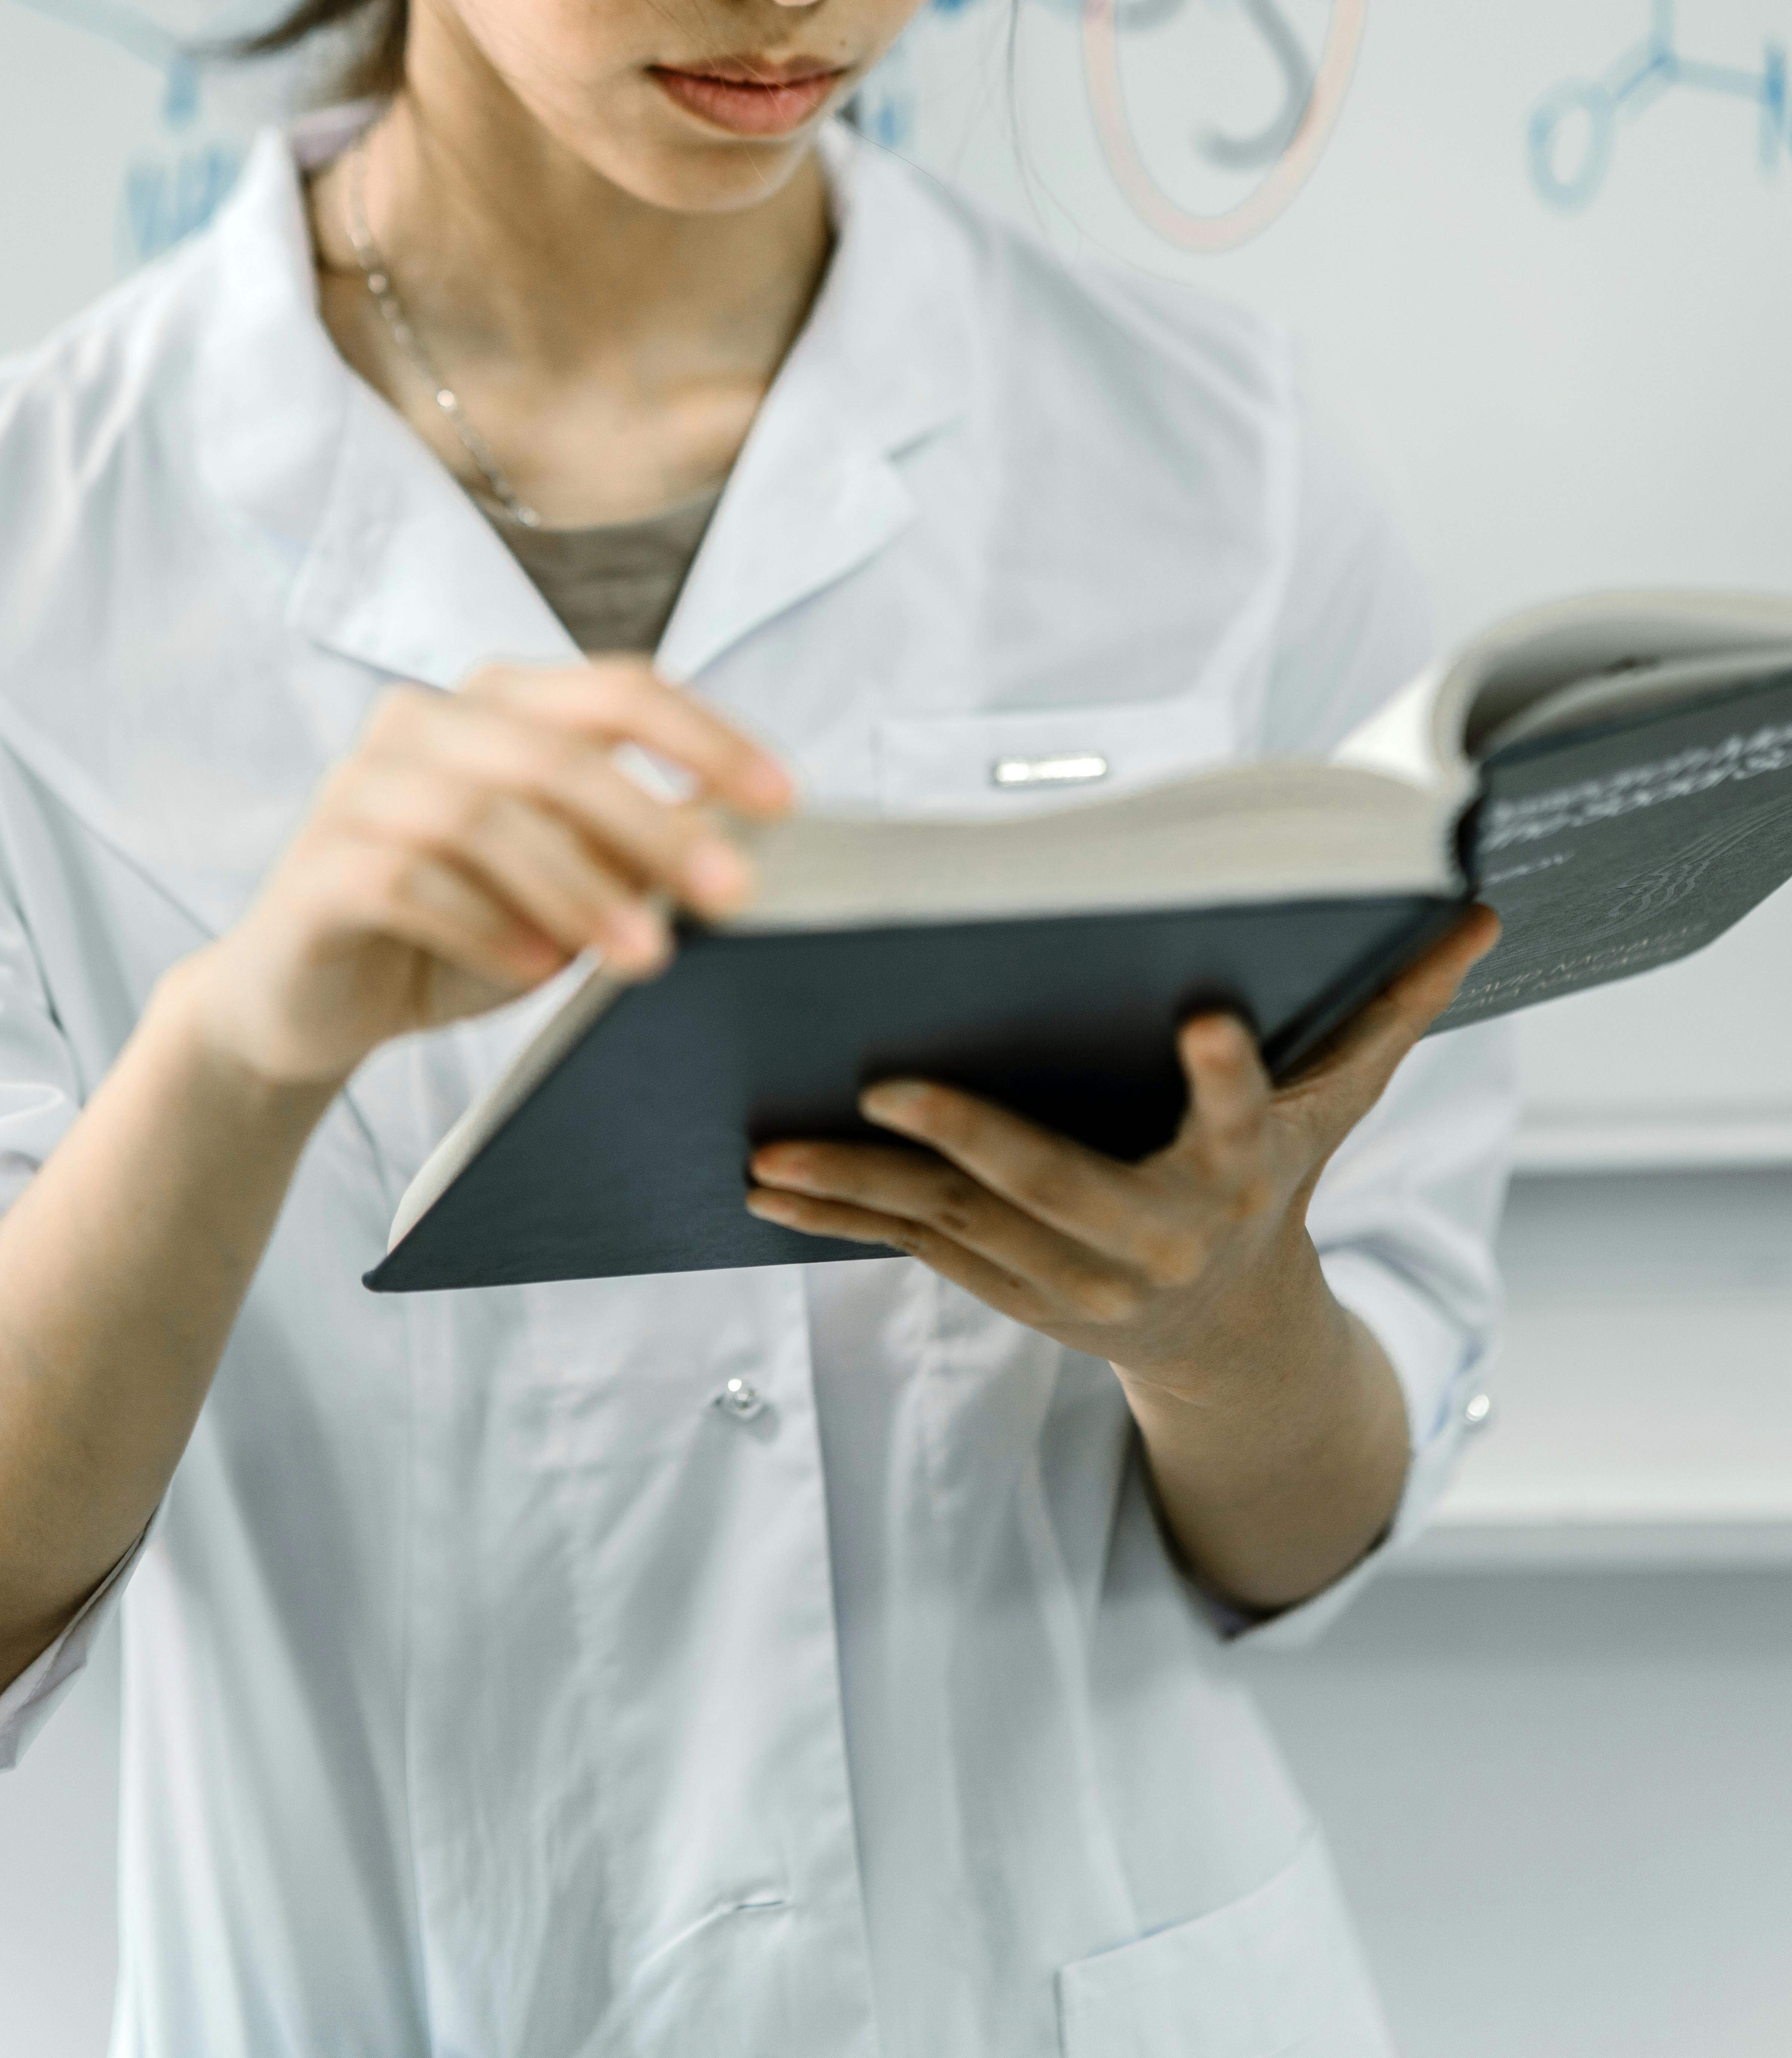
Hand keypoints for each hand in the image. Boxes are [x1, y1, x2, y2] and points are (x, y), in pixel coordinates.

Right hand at [188, 658, 792, 1092]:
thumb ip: (633, 851)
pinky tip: (538, 968)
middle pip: (558, 752)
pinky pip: (407, 880)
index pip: (619, 689)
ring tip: (645, 956)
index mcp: (498, 703)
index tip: (783, 801)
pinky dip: (485, 924)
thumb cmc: (457, 930)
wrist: (307, 1001)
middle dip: (655, 827)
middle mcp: (424, 722)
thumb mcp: (567, 888)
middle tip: (730, 896)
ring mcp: (359, 786)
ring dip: (577, 888)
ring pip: (484, 816)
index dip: (707, 737)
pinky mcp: (316, 865)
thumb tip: (737, 838)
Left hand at [745, 908, 1499, 1390]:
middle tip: (890, 1081)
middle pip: (1062, 1187)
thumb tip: (1480, 915)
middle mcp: (1162, 1237)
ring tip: (769, 1151)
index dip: (1229, 1072)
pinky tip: (769, 1185)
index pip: (1243, 1114)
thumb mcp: (1338, 1100)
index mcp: (1243, 1171)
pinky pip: (921, 1255)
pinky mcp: (1016, 1295)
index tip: (1209, 1017)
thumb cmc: (1280, 1179)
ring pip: (960, 1231)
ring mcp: (1081, 1282)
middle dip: (976, 1141)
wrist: (1233, 1333)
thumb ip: (1395, 1010)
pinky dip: (845, 1220)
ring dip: (862, 1191)